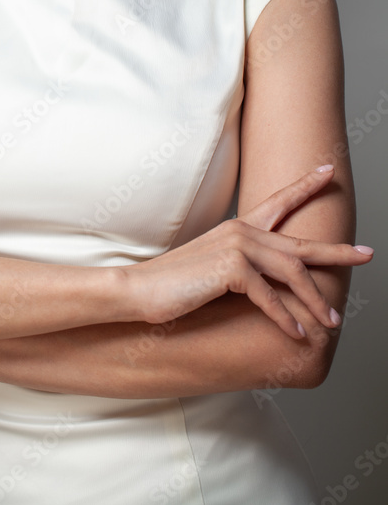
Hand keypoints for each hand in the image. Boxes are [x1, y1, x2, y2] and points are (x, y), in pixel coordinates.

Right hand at [126, 165, 372, 338]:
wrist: (139, 290)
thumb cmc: (174, 284)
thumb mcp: (214, 271)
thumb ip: (244, 270)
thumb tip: (271, 284)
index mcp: (238, 228)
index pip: (279, 201)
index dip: (305, 186)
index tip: (328, 172)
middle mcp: (241, 231)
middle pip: (300, 242)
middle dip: (337, 250)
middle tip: (367, 255)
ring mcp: (237, 247)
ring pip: (291, 273)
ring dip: (315, 301)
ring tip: (332, 322)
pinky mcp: (231, 270)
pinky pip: (271, 298)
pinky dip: (287, 319)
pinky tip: (298, 333)